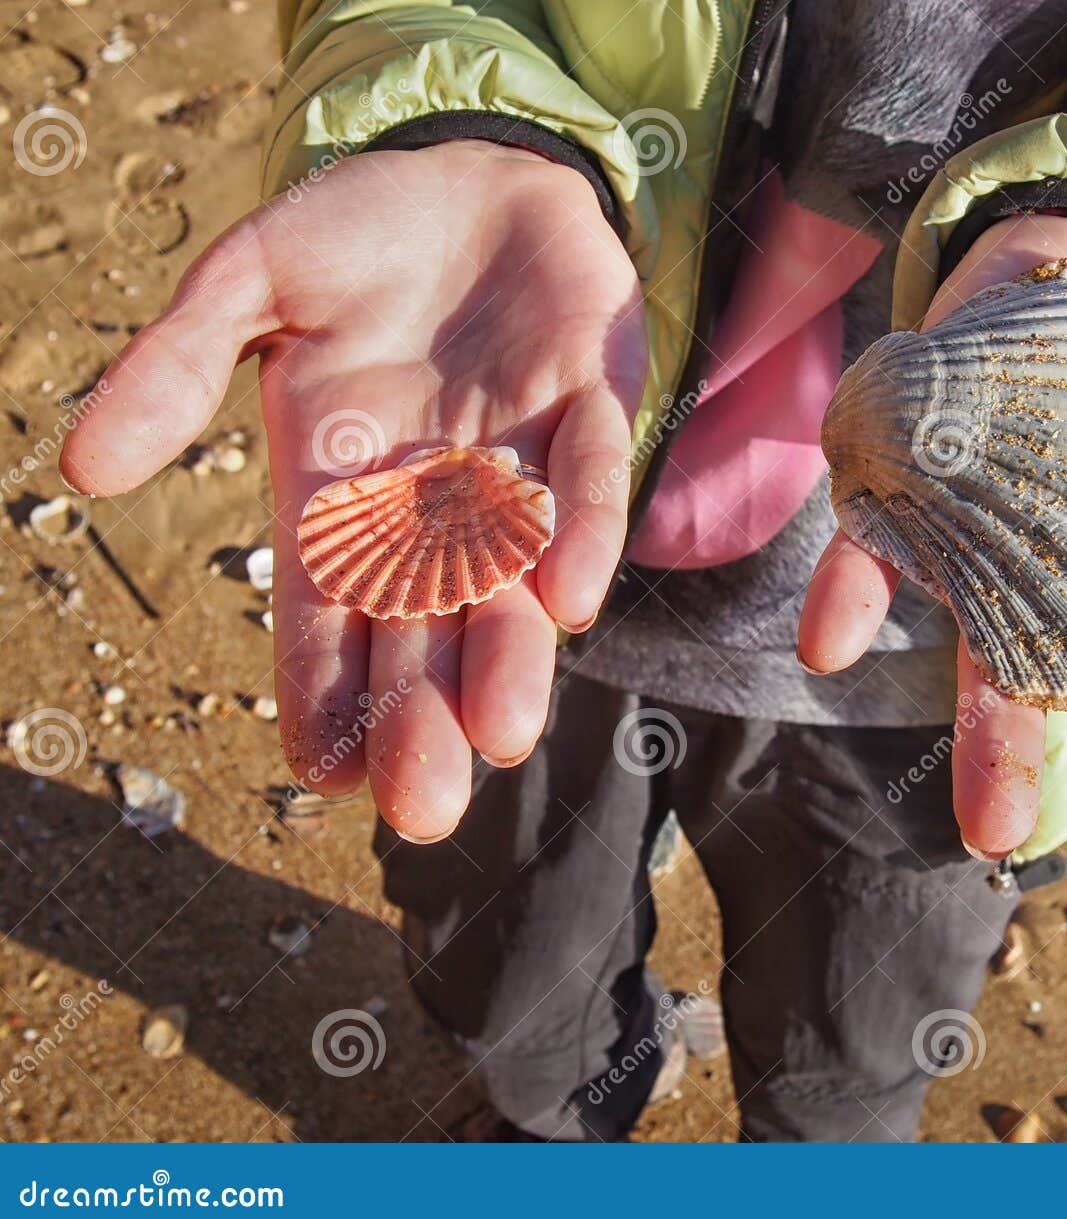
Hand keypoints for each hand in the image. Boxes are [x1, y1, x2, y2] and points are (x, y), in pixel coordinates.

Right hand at [62, 141, 645, 840]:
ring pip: (515, 577)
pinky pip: (587, 478)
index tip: (323, 768)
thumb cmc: (354, 236)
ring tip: (499, 736)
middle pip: (428, 625)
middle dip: (425, 711)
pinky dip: (582, 532)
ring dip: (511, 655)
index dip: (327, 689)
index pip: (330, 612)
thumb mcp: (249, 281)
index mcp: (343, 490)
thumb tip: (84, 473)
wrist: (471, 174)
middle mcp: (434, 500)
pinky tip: (571, 599)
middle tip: (422, 805)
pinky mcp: (591, 404)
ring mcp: (516, 460)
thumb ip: (178, 364)